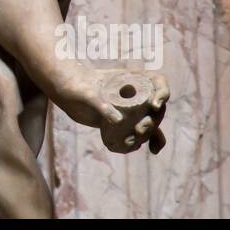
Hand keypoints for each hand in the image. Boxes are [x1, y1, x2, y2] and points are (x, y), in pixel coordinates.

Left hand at [54, 67, 168, 154]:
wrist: (67, 92)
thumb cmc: (76, 85)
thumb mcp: (87, 94)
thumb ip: (99, 104)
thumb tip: (117, 121)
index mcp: (131, 79)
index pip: (158, 82)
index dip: (163, 93)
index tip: (154, 105)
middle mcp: (136, 92)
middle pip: (156, 107)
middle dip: (153, 119)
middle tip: (139, 129)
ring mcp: (132, 107)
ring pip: (151, 121)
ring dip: (150, 133)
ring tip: (136, 140)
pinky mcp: (126, 121)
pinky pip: (144, 131)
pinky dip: (151, 140)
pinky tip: (152, 150)